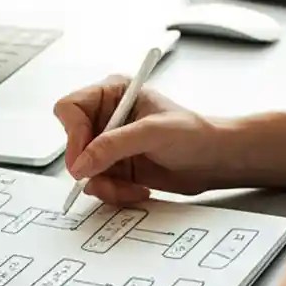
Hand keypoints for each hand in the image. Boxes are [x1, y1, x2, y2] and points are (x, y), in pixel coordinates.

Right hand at [53, 77, 223, 203]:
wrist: (214, 161)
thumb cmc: (194, 134)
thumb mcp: (153, 133)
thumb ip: (114, 145)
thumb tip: (81, 163)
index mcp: (113, 93)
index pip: (71, 109)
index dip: (73, 134)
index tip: (84, 158)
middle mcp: (106, 117)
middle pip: (72, 142)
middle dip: (89, 165)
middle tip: (104, 177)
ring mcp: (109, 144)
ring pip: (83, 169)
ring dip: (104, 184)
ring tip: (130, 187)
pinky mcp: (116, 167)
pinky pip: (98, 184)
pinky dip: (113, 192)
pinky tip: (137, 189)